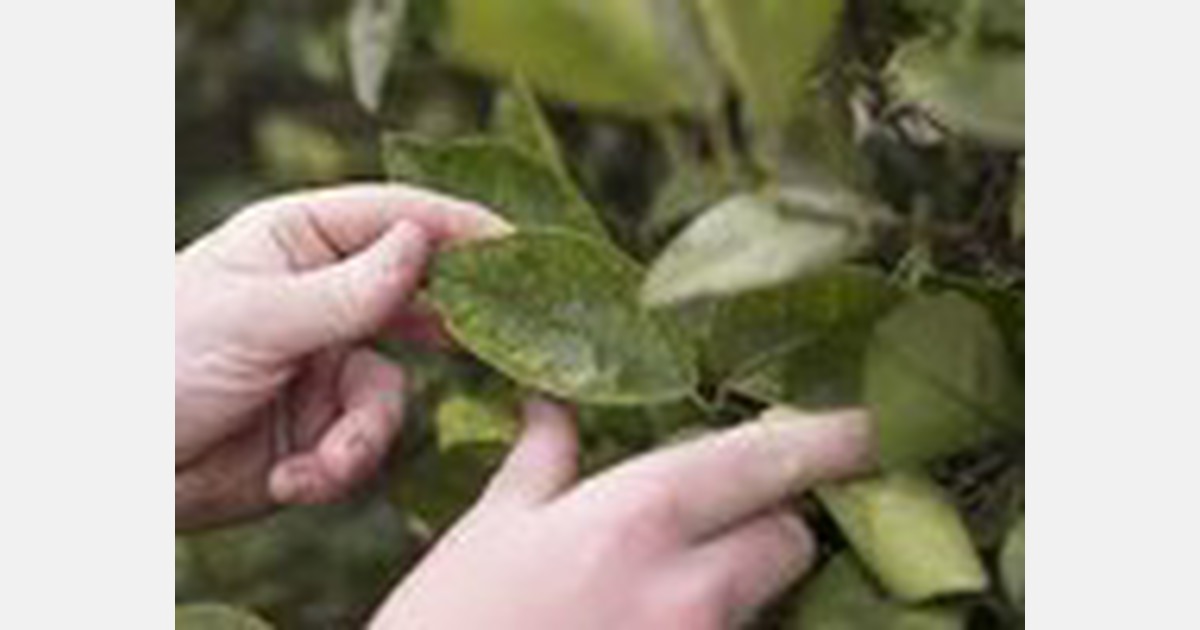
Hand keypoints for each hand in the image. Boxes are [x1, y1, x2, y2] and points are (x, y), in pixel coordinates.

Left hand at [175, 184, 511, 530]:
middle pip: (414, 298)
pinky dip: (337, 466)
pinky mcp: (320, 427)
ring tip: (321, 461)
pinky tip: (292, 479)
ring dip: (362, 433)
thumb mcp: (255, 318)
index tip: (520, 244)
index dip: (459, 228)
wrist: (111, 468)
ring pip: (394, 391)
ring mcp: (323, 362)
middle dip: (446, 332)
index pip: (395, 218)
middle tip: (497, 343)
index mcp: (296, 242)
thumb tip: (424, 241)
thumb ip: (351, 288)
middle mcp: (320, 296)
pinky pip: (365, 442)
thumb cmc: (155, 363)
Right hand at [371, 401, 871, 629]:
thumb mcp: (490, 531)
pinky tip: (646, 621)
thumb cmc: (447, 625)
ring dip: (740, 587)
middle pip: (789, 538)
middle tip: (720, 525)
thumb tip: (551, 405)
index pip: (764, 460)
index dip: (830, 438)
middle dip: (771, 524)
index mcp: (634, 518)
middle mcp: (685, 590)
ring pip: (765, 603)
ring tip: (662, 587)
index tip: (876, 425)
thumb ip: (540, 460)